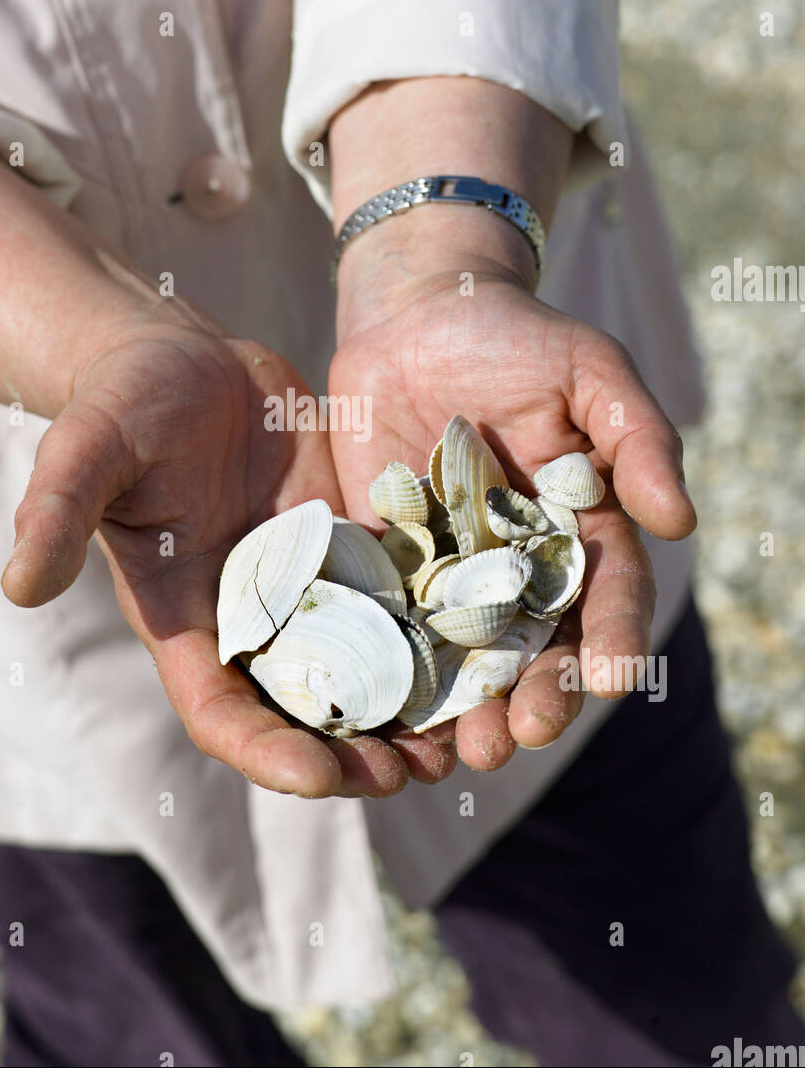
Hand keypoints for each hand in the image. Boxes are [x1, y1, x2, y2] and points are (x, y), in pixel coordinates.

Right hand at [1, 318, 456, 797]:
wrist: (183, 362)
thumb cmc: (122, 406)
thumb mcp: (87, 451)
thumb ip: (58, 512)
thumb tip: (17, 583)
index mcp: (186, 620)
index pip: (221, 711)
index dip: (266, 751)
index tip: (320, 778)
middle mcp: (251, 621)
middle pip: (304, 713)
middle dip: (354, 754)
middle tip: (411, 775)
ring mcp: (308, 588)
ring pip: (363, 673)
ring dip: (408, 714)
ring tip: (462, 742)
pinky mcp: (352, 548)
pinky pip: (399, 605)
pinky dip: (436, 640)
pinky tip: (484, 657)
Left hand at [329, 211, 695, 770]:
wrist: (416, 316)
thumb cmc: (517, 338)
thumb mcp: (589, 372)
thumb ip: (637, 440)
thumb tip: (681, 522)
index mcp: (580, 528)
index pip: (608, 593)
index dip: (613, 636)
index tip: (610, 677)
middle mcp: (519, 564)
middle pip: (537, 644)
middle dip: (536, 695)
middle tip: (523, 735)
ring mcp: (451, 570)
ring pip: (467, 654)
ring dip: (469, 707)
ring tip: (465, 751)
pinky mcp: (386, 563)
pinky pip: (390, 623)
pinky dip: (392, 670)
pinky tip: (388, 713)